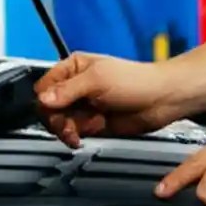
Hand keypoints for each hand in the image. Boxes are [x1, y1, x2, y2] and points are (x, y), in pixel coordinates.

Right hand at [33, 52, 190, 147]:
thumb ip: (69, 90)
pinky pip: (72, 132)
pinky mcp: (91, 123)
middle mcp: (76, 86)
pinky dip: (73, 137)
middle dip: (54, 118)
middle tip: (66, 125)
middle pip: (48, 107)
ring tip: (75, 133)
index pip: (44, 86)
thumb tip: (44, 99)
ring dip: (63, 129)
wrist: (161, 101)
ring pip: (58, 121)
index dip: (45, 100)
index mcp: (73, 67)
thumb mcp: (98, 80)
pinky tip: (79, 138)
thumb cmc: (136, 81)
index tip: (52, 109)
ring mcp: (84, 105)